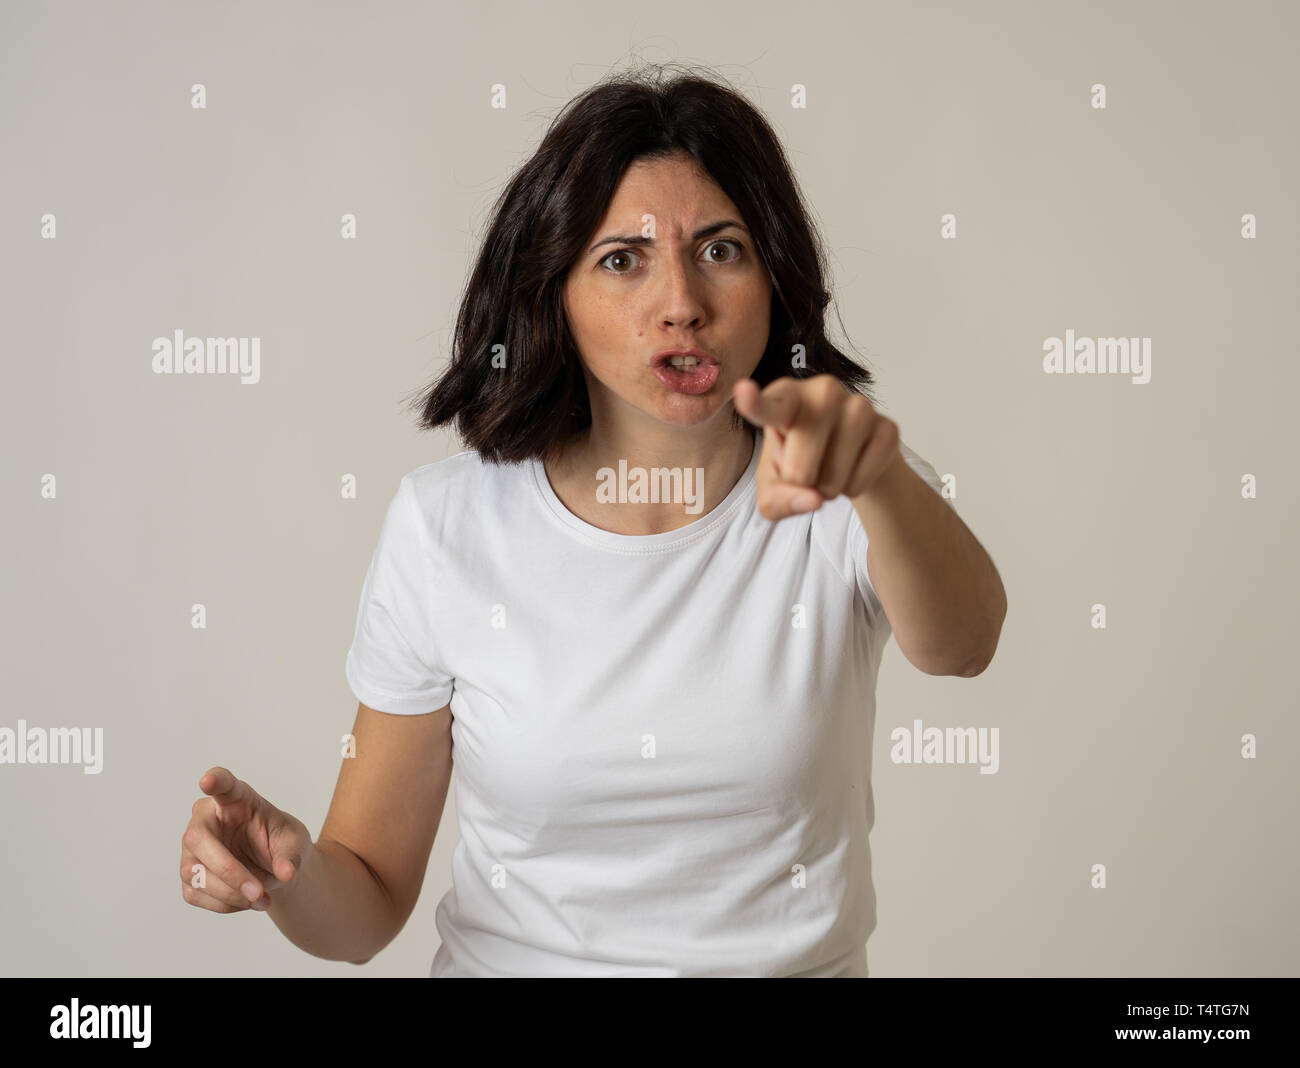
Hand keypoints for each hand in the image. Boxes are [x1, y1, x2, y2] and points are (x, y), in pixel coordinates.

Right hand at [179, 766, 313, 913]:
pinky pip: (195, 894)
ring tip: (261, 899)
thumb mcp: (296, 844)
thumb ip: (291, 856)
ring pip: (193, 872)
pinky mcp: (189, 875)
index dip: (215, 781)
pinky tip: (247, 902)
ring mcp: (192, 848)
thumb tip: (286, 873)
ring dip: (229, 893)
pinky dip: (224, 904)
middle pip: (198, 838)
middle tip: (258, 891)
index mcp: (236, 799)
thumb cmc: (281, 843)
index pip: (223, 783)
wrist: (275, 868)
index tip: (208, 781)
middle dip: (228, 869)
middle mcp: (207, 819)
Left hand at [732, 374, 900, 520]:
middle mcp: (822, 390)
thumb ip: (776, 499)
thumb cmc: (797, 459)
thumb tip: (813, 499)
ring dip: (828, 489)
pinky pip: (860, 481)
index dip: (755, 403)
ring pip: (832, 479)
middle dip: (800, 485)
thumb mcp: (774, 485)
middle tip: (806, 468)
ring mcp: (860, 405)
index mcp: (785, 396)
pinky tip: (852, 468)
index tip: (743, 391)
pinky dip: (853, 488)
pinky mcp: (887, 428)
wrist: (849, 451)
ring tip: (829, 467)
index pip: (770, 406)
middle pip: (799, 470)